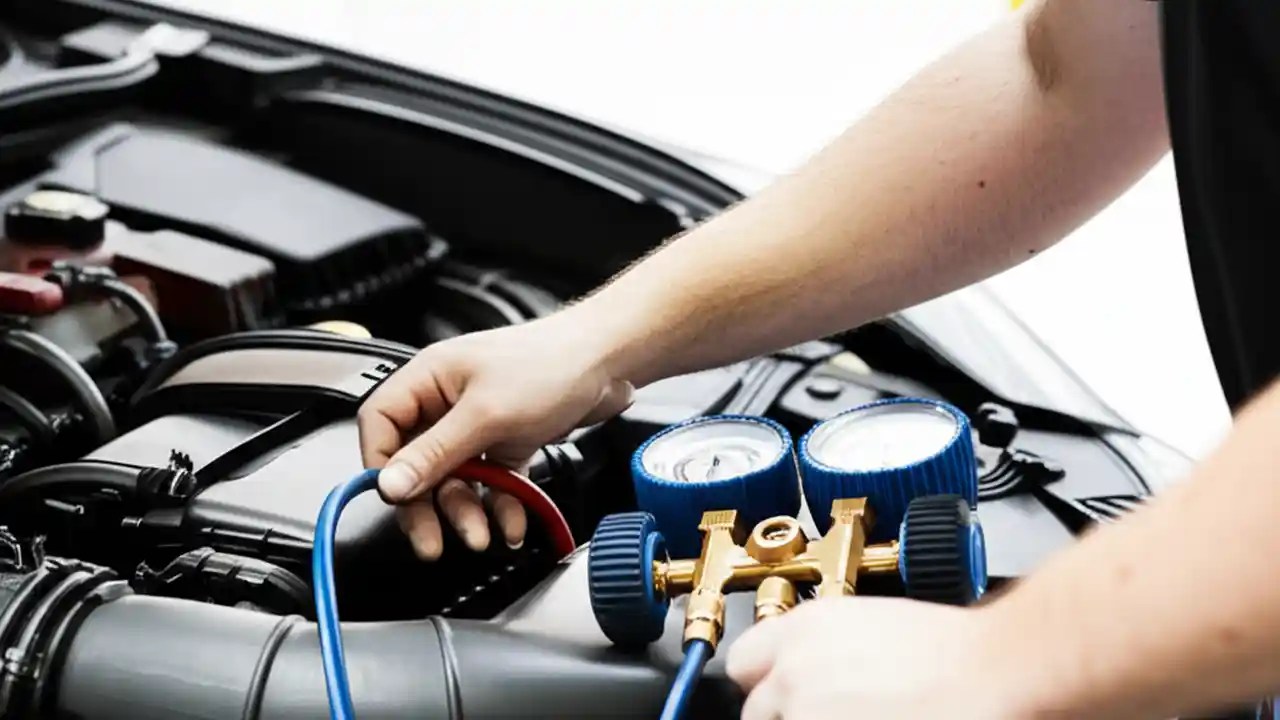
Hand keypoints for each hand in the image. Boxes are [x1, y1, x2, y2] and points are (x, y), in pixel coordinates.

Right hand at [358, 314, 633, 558]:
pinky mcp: (509, 439)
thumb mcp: (486, 416)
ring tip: (482, 535)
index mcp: (429, 378)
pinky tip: (511, 524)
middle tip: (432, 540)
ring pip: (457, 478)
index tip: (394, 498)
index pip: (381, 424)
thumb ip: (436, 454)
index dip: (381, 464)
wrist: (610, 359)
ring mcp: (480, 422)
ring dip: (467, 511)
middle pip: (417, 462)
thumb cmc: (551, 363)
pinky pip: (492, 481)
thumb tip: (390, 483)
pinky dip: (500, 504)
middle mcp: (449, 400)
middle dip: (426, 505)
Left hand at [726, 597, 1019, 719]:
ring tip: (859, 717)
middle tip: (828, 714)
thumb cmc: (954, 651)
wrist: (996, 670)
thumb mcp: (871, 626)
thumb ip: (825, 648)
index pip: (744, 664)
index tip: (779, 696)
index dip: (766, 685)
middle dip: (784, 716)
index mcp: (804, 628)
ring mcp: (807, 711)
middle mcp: (796, 669)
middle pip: (757, 709)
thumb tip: (809, 671)